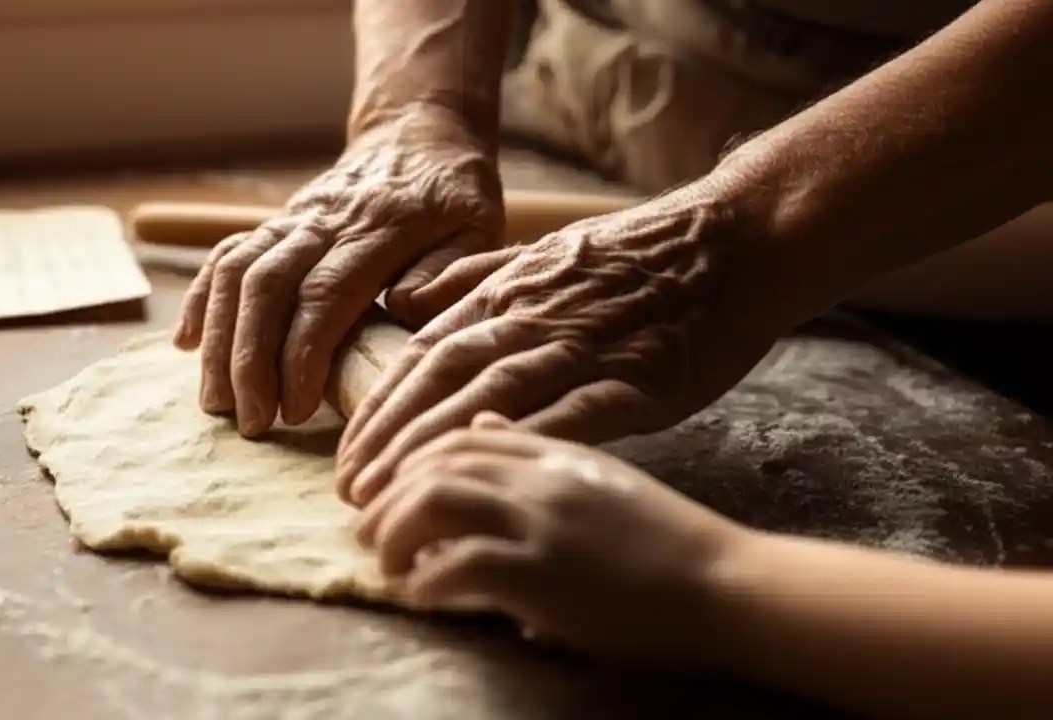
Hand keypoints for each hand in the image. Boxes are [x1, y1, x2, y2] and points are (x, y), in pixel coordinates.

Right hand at [173, 106, 502, 436]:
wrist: (419, 132)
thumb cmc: (457, 197)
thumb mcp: (478, 229)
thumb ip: (448, 272)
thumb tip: (405, 309)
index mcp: (384, 226)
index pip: (327, 293)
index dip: (303, 354)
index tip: (297, 410)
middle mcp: (328, 218)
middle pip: (268, 285)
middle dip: (250, 360)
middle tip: (252, 423)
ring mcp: (295, 217)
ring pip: (238, 271)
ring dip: (220, 340)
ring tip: (217, 402)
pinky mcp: (276, 220)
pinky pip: (226, 254)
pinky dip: (202, 300)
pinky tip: (188, 346)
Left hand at [337, 193, 796, 504]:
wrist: (732, 241)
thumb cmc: (640, 256)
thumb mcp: (544, 254)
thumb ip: (472, 282)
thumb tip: (404, 305)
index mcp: (508, 294)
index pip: (423, 354)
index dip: (379, 406)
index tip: (344, 454)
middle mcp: (533, 318)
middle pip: (441, 378)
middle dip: (389, 437)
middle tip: (350, 491)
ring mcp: (586, 347)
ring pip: (491, 396)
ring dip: (434, 446)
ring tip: (393, 494)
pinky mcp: (638, 376)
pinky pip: (573, 413)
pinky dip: (526, 442)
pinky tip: (490, 479)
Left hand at [356, 413, 743, 661]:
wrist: (726, 586)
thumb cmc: (669, 541)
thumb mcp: (601, 477)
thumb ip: (539, 448)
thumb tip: (483, 425)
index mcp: (555, 449)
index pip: (460, 436)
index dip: (409, 457)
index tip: (385, 487)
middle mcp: (541, 476)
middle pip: (436, 462)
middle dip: (387, 494)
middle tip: (364, 529)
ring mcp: (542, 521)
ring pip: (434, 500)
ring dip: (394, 533)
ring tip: (384, 564)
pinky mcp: (545, 573)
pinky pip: (459, 564)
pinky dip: (427, 580)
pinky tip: (421, 596)